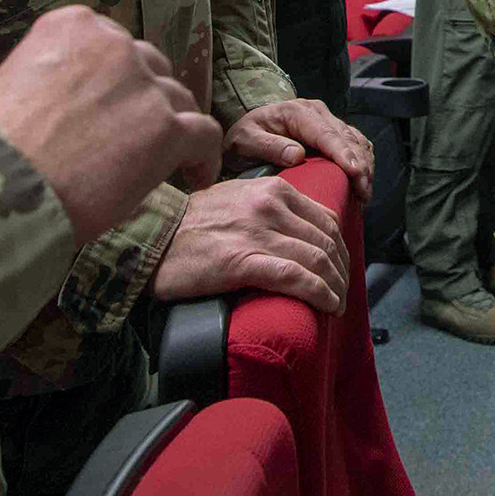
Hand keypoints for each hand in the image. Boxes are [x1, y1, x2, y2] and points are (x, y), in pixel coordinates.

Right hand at [0, 6, 222, 248]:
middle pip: (150, 68)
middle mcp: (114, 45)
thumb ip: (56, 78)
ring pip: (178, 100)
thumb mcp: (14, 84)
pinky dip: (203, 156)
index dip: (119, 78)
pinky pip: (204, 135)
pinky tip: (196, 177)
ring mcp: (145, 85)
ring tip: (171, 161)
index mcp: (73, 26)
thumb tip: (74, 103)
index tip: (115, 104)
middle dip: (146, 100)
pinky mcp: (168, 128)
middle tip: (137, 135)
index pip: (113, 45)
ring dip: (174, 128)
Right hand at [150, 173, 348, 313]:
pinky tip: (328, 305)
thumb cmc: (188, 223)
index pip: (324, 218)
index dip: (340, 246)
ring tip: (337, 303)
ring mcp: (259, 233)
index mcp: (272, 190)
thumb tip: (295, 229)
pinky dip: (320, 293)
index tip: (340, 265)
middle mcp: (271, 206)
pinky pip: (297, 279)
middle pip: (326, 241)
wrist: (151, 237)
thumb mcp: (235, 198)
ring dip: (335, 285)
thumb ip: (267, 206)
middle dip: (341, 269)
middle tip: (342, 290)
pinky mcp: (245, 262)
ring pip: (317, 260)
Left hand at [225, 98, 375, 199]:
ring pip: (356, 140)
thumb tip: (297, 155)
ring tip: (364, 192)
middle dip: (360, 165)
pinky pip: (355, 143)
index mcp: (298, 112)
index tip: (356, 173)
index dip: (344, 154)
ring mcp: (327, 120)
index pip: (327, 134)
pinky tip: (362, 181)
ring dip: (365, 165)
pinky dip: (363, 161)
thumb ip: (268, 146)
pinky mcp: (332, 131)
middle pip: (347, 138)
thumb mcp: (245, 141)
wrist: (245, 132)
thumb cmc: (244, 138)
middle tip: (364, 193)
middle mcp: (317, 112)